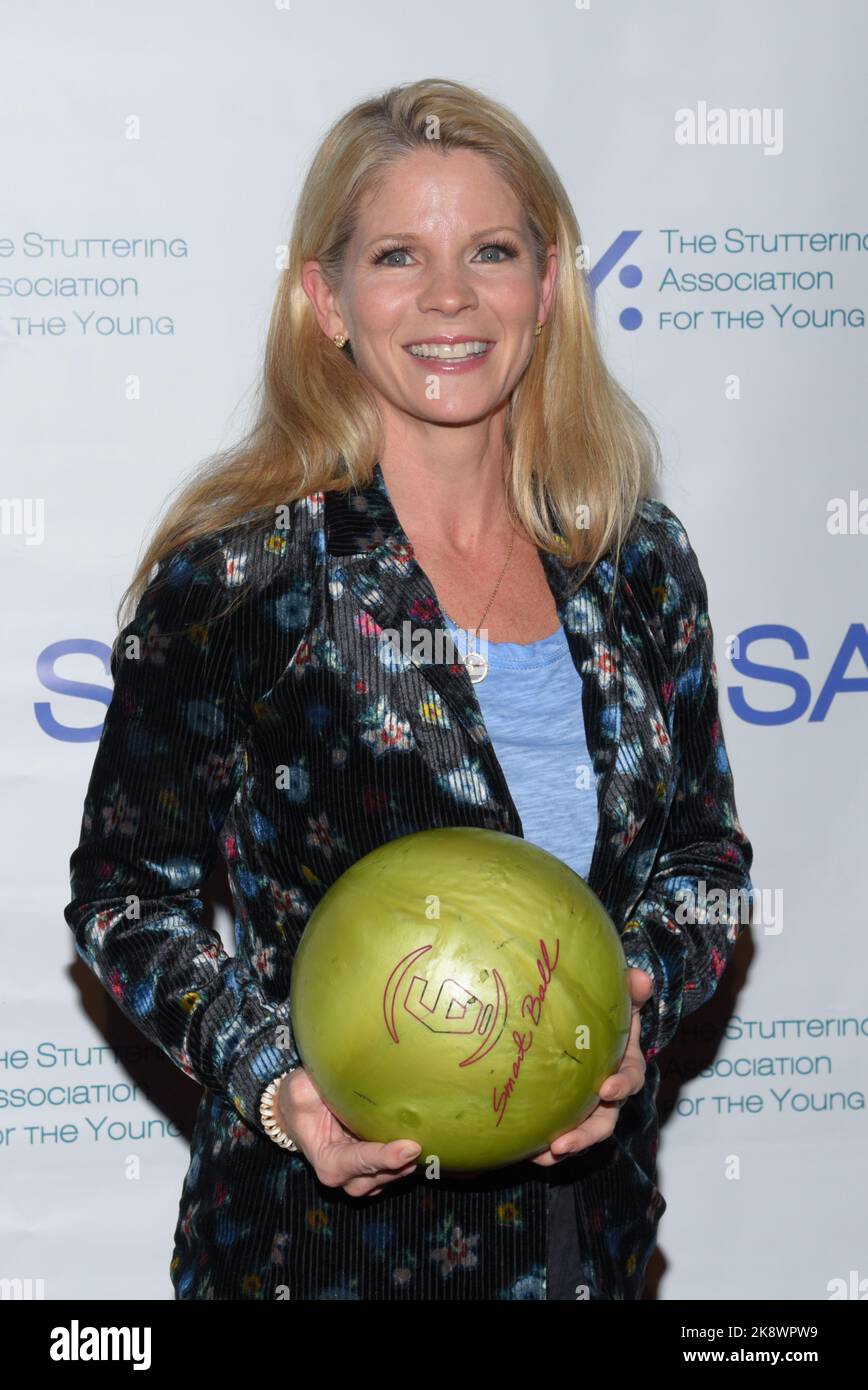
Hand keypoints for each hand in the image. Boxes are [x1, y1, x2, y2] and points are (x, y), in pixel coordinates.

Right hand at [274, 1066, 420, 1198]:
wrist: (301, 1114)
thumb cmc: (301, 1100)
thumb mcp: (300, 1090)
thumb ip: (310, 1089)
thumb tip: (337, 1077)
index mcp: (327, 1160)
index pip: (359, 1162)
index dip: (385, 1157)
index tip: (410, 1148)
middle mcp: (344, 1175)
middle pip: (379, 1176)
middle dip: (401, 1163)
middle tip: (422, 1143)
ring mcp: (360, 1176)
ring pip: (390, 1178)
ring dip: (408, 1164)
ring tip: (426, 1142)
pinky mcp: (374, 1170)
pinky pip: (395, 1172)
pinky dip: (407, 1160)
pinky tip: (420, 1141)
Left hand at [529, 967, 652, 1166]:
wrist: (584, 1022)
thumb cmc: (606, 1012)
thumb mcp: (620, 1000)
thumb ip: (630, 990)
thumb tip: (640, 978)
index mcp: (625, 1064)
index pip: (630, 1078)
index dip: (622, 1086)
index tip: (606, 1090)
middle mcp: (609, 1092)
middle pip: (605, 1121)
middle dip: (586, 1135)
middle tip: (564, 1143)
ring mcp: (588, 1106)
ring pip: (583, 1133)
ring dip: (567, 1146)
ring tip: (545, 1154)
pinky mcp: (567, 1113)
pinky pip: (561, 1134)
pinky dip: (548, 1147)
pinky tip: (530, 1153)